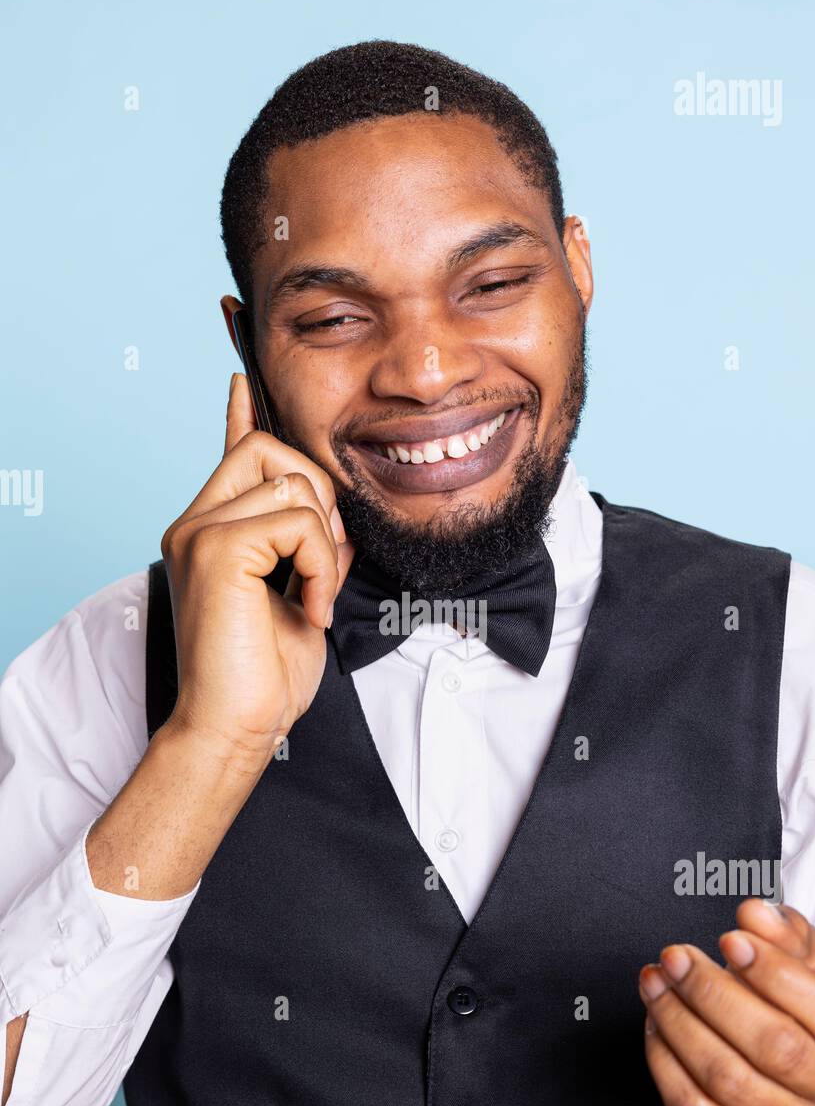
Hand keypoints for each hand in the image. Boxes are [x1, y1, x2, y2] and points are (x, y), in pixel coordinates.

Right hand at [161, 372, 353, 765]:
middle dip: (317, 493)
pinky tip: (308, 608)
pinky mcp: (217, 548)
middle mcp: (195, 522)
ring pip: (293, 484)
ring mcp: (200, 531)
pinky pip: (299, 522)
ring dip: (326, 543)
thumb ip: (304, 543)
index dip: (241, 413)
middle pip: (268, 448)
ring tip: (314, 596)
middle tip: (325, 561)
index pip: (229, 453)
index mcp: (208, 530)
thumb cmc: (265, 676)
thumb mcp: (297, 594)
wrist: (235, 727)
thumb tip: (328, 502)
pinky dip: (321, 565)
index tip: (243, 378)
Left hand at [639, 898, 814, 1105]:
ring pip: (728, 1079)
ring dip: (679, 1022)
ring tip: (656, 982)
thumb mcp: (813, 970)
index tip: (730, 939)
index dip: (777, 974)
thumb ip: (788, 936)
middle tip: (675, 957)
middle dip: (713, 994)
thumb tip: (754, 913)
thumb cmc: (810, 1018)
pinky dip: (665, 1064)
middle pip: (775, 1047)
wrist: (809, 1092)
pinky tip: (656, 1025)